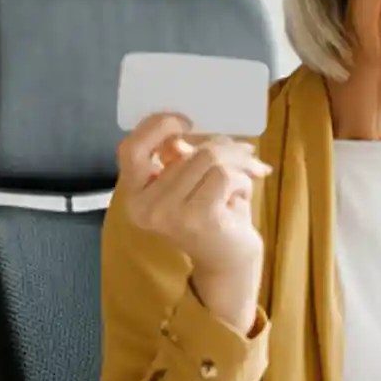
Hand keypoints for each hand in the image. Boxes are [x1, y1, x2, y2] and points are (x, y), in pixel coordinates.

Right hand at [116, 113, 271, 331]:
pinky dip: (243, 179)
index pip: (130, 149)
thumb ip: (179, 157)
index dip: (156, 126)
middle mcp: (144, 207)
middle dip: (223, 145)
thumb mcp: (190, 182)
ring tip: (249, 174)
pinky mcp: (198, 218)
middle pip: (186, 150)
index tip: (186, 120)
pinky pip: (225, 175)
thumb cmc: (212, 215)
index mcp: (135, 195)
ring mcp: (169, 214)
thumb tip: (182, 129)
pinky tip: (244, 193)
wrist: (230, 261)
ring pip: (210, 158)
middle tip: (245, 151)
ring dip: (239, 161)